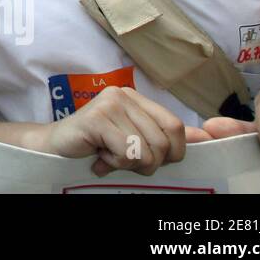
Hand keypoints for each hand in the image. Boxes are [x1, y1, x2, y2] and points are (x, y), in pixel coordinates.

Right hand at [42, 86, 187, 176]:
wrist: (53, 148)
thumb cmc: (95, 146)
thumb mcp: (134, 141)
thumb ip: (165, 137)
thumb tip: (206, 137)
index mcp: (136, 99)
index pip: (175, 125)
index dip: (174, 151)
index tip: (152, 160)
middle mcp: (123, 95)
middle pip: (163, 140)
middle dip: (149, 162)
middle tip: (126, 162)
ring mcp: (109, 104)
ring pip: (146, 149)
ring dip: (130, 164)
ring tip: (110, 157)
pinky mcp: (96, 118)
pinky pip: (127, 151)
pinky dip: (115, 163)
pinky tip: (100, 157)